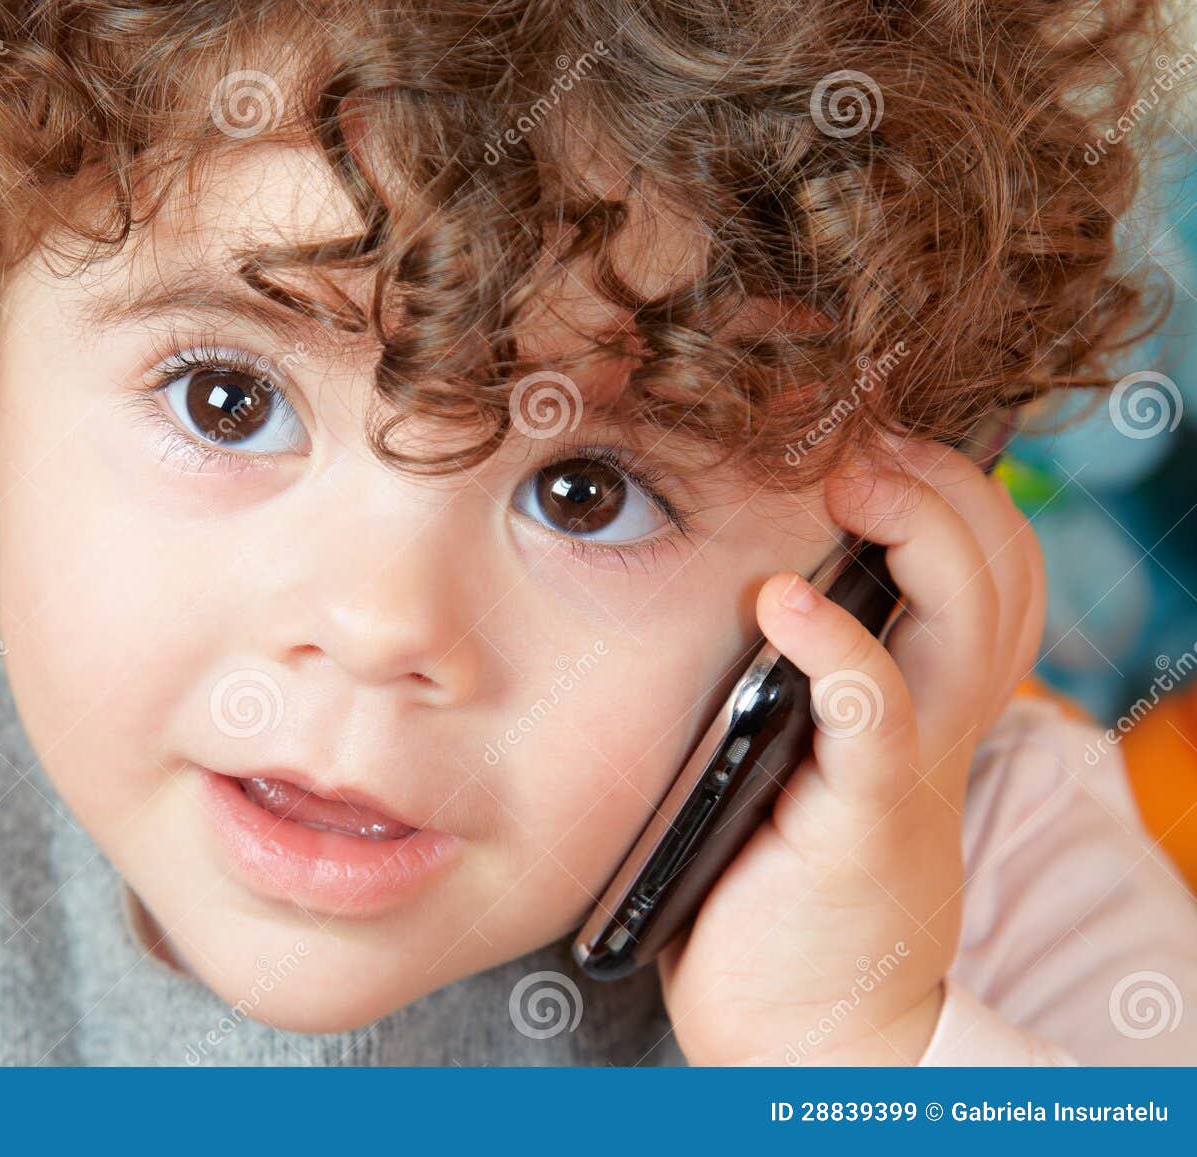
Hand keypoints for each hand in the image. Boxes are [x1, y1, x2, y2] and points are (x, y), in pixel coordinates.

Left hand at [656, 436, 1045, 1064]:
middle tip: (861, 431)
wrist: (801, 1025)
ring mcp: (913, 767)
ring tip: (848, 474)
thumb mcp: (803, 753)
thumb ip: (796, 674)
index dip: (951, 480)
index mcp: (928, 698)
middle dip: (943, 477)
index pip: (989, 561)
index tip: (872, 425)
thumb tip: (735, 569)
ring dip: (916, 523)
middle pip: (999, 563)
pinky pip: (875, 713)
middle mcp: (942, 721)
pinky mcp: (866, 817)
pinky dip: (841, 648)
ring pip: (967, 612)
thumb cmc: (778, 878)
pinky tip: (785, 601)